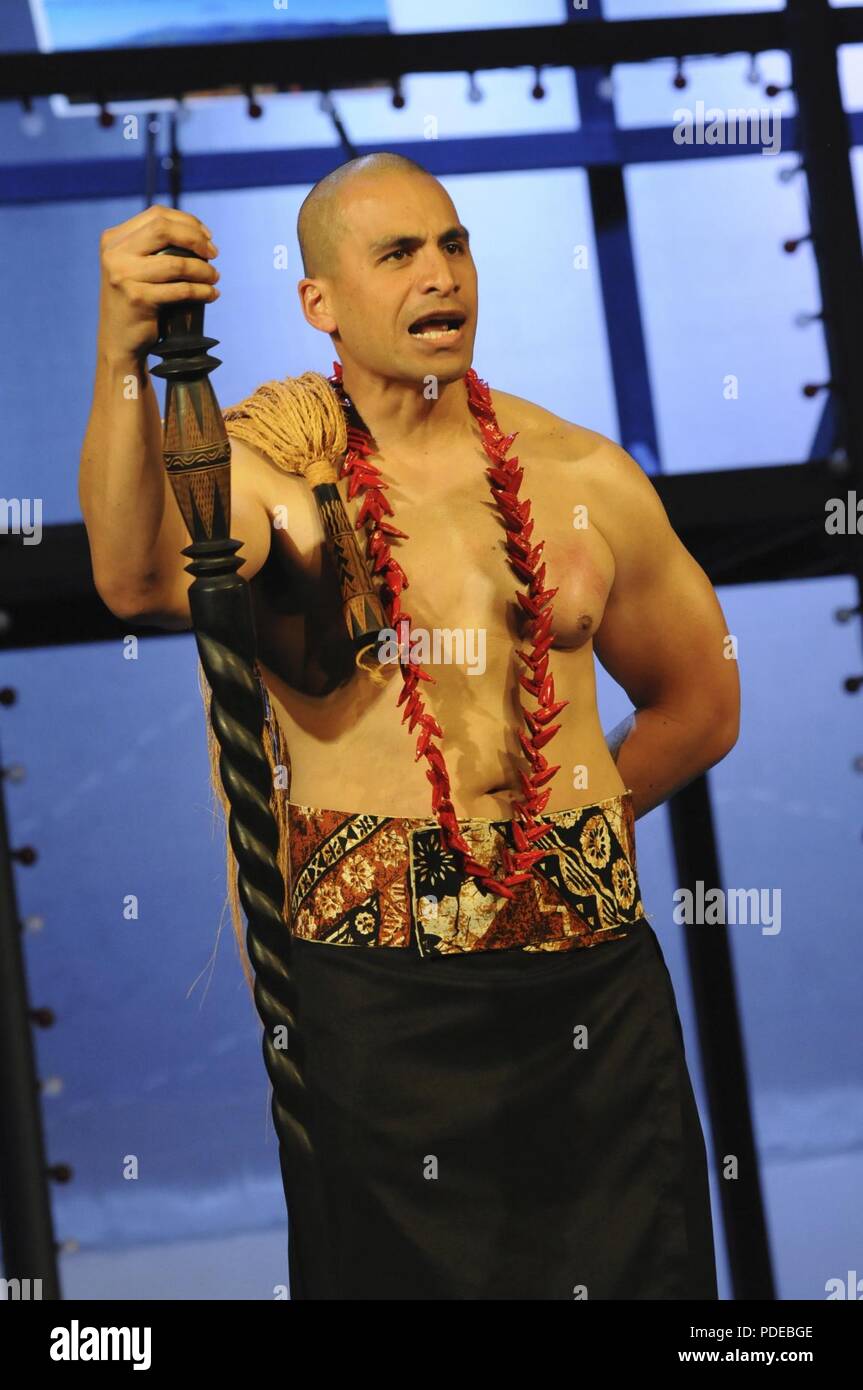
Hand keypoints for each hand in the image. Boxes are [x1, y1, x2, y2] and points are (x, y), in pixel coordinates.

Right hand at [97, 204, 219, 360]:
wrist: (118, 342)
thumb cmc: (135, 302)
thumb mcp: (134, 267)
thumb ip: (153, 246)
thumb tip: (198, 233)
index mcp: (114, 239)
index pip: (156, 214)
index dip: (188, 222)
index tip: (207, 237)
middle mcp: (114, 253)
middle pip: (164, 229)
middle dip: (196, 239)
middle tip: (214, 254)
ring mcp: (123, 276)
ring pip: (176, 263)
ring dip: (203, 270)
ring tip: (214, 277)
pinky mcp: (137, 299)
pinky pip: (180, 290)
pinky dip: (201, 291)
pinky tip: (211, 294)